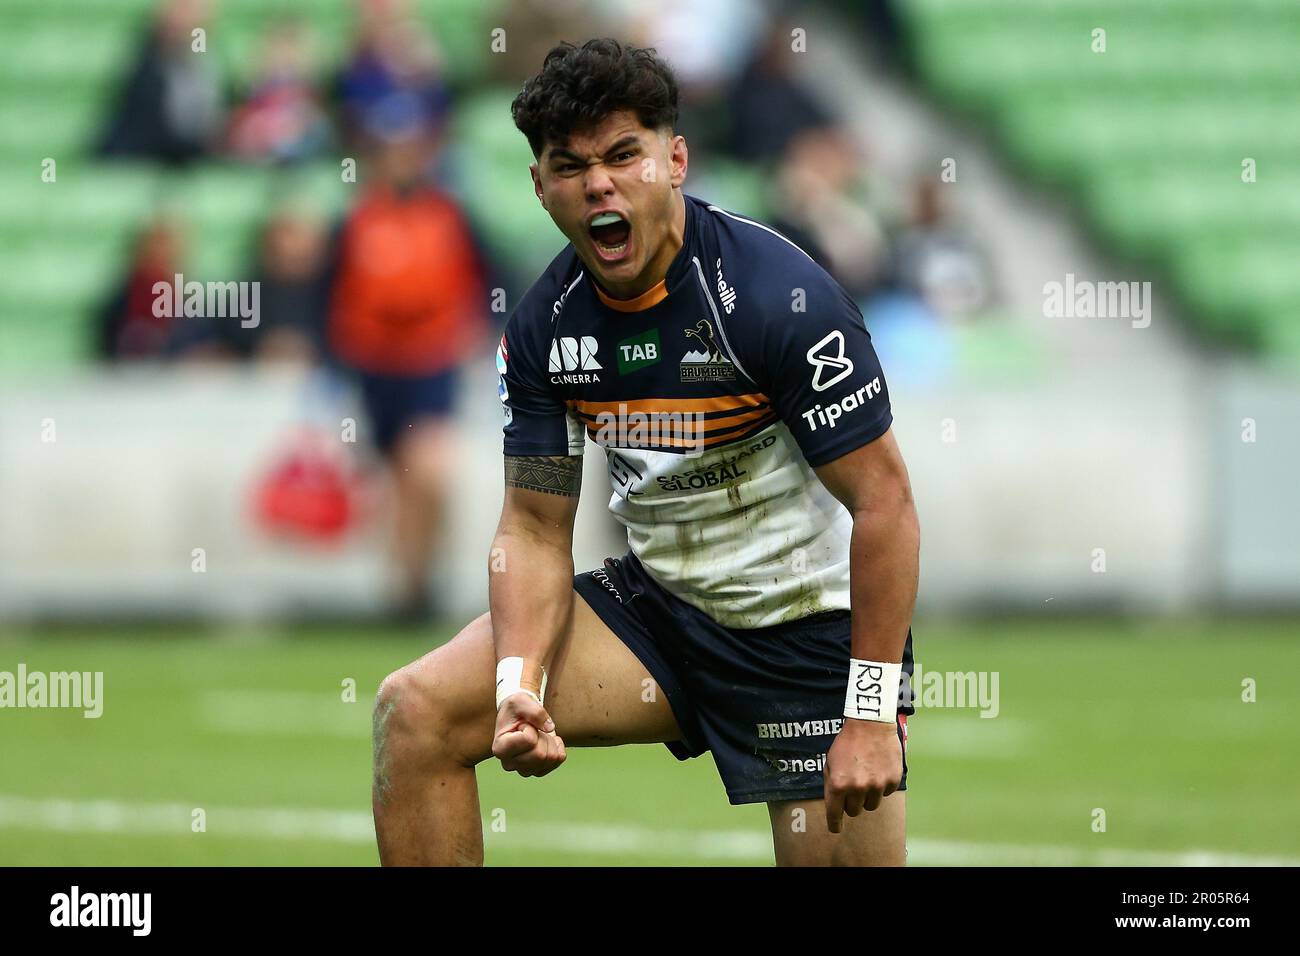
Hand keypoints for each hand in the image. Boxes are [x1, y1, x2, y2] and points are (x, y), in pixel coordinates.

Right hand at [491, 691, 566, 777]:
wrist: (519, 716)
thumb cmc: (516, 708)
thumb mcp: (521, 701)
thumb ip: (534, 711)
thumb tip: (549, 728)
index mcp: (500, 748)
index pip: (528, 740)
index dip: (530, 727)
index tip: (522, 724)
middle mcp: (509, 764)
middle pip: (540, 755)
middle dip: (542, 736)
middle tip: (533, 729)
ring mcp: (524, 770)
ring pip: (551, 758)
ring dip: (549, 741)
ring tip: (538, 734)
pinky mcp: (538, 771)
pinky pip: (559, 759)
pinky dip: (558, 746)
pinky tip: (547, 740)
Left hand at [823, 717, 901, 832]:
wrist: (870, 724)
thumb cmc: (847, 742)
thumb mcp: (830, 762)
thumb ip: (831, 784)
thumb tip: (834, 805)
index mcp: (838, 784)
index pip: (835, 814)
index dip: (835, 824)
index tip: (836, 828)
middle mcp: (857, 788)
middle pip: (854, 811)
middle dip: (852, 803)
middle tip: (853, 787)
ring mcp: (876, 785)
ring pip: (871, 805)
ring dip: (867, 796)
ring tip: (866, 775)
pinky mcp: (892, 781)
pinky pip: (885, 793)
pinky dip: (881, 786)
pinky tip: (878, 769)